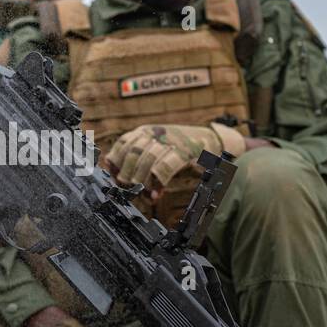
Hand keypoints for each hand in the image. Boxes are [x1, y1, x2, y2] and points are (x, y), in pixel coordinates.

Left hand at [106, 124, 245, 198]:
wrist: (212, 141)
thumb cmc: (180, 148)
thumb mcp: (156, 147)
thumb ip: (137, 158)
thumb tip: (114, 172)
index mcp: (146, 130)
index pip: (123, 142)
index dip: (115, 161)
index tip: (114, 177)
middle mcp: (156, 132)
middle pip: (133, 152)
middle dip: (127, 174)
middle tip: (128, 190)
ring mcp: (171, 140)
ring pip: (148, 160)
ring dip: (142, 181)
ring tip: (143, 195)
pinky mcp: (184, 151)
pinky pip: (165, 167)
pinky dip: (158, 183)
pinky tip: (156, 194)